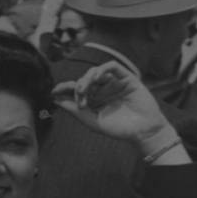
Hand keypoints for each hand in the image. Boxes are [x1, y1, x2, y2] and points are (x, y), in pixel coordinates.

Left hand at [53, 60, 169, 147]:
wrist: (143, 131)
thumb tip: (57, 101)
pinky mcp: (125, 77)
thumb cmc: (120, 129)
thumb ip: (77, 112)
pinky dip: (102, 69)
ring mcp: (114, 82)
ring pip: (95, 72)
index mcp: (94, 101)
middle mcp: (102, 90)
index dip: (64, 88)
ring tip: (85, 89)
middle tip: (78, 96)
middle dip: (77, 86)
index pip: (76, 90)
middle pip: (83, 80)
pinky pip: (111, 67)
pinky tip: (96, 77)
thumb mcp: (94, 122)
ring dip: (87, 78)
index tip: (53, 91)